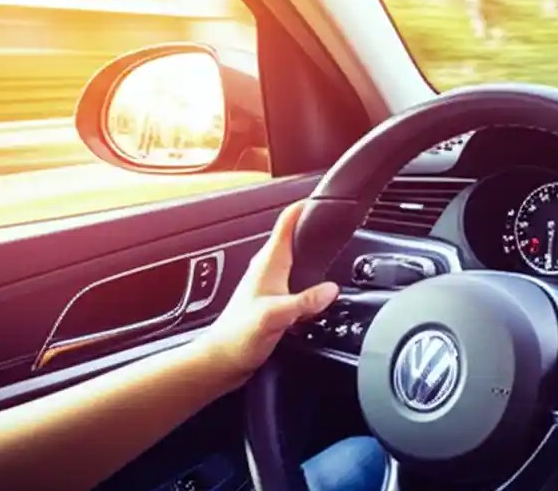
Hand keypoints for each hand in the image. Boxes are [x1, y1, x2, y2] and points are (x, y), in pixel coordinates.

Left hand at [193, 201, 338, 386]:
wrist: (221, 361)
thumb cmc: (238, 338)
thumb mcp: (275, 316)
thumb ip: (303, 301)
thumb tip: (331, 288)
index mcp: (268, 264)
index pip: (286, 221)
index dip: (305, 205)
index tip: (324, 197)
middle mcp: (268, 269)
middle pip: (294, 236)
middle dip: (313, 225)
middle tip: (336, 220)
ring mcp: (270, 285)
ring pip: (297, 258)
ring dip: (313, 252)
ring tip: (333, 249)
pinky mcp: (274, 300)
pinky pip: (298, 280)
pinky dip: (312, 278)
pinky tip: (320, 290)